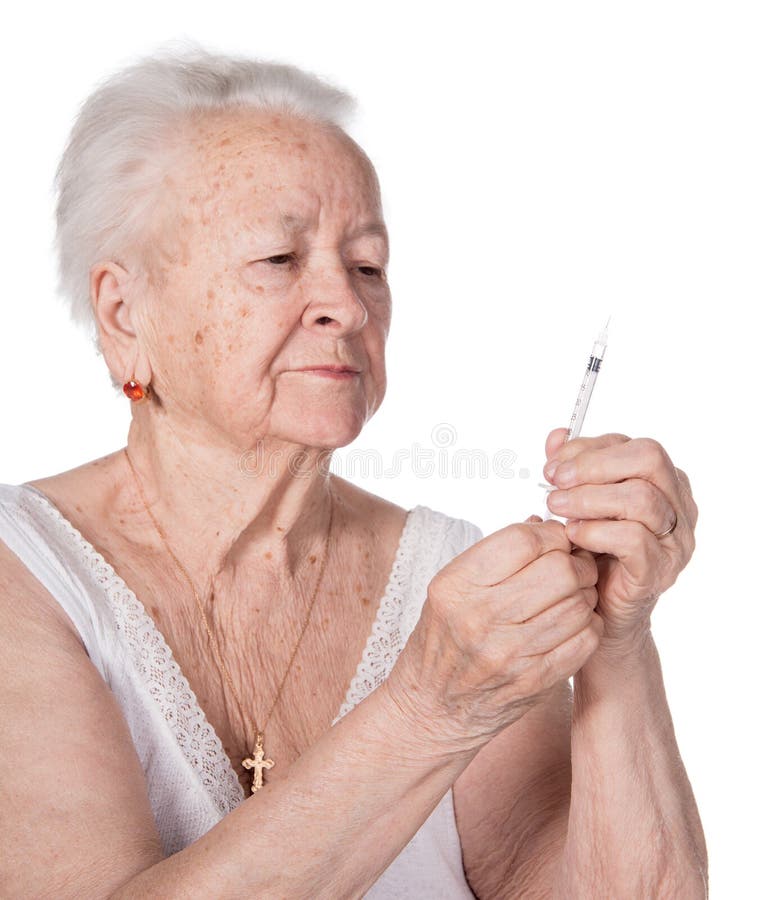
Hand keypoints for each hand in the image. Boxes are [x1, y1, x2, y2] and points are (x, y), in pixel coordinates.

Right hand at [384, 519, 602, 753]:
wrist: (434, 707)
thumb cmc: (445, 636)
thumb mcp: (453, 588)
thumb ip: (497, 554)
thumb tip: (544, 523)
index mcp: (457, 585)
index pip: (523, 540)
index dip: (550, 534)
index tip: (553, 541)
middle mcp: (480, 618)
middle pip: (559, 570)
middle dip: (575, 563)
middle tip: (572, 568)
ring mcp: (509, 653)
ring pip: (578, 604)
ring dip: (584, 594)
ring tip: (571, 595)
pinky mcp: (534, 681)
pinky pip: (584, 639)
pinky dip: (587, 625)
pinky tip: (572, 623)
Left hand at [542, 427, 697, 646]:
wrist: (599, 609)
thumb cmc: (592, 551)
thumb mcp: (579, 501)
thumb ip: (571, 467)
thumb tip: (556, 436)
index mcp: (664, 481)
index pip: (634, 445)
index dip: (589, 449)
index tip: (554, 464)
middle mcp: (678, 506)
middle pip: (649, 459)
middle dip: (594, 465)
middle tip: (556, 481)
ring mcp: (675, 540)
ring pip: (641, 498)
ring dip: (588, 498)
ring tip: (558, 508)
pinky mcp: (659, 570)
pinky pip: (633, 540)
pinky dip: (595, 532)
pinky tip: (572, 535)